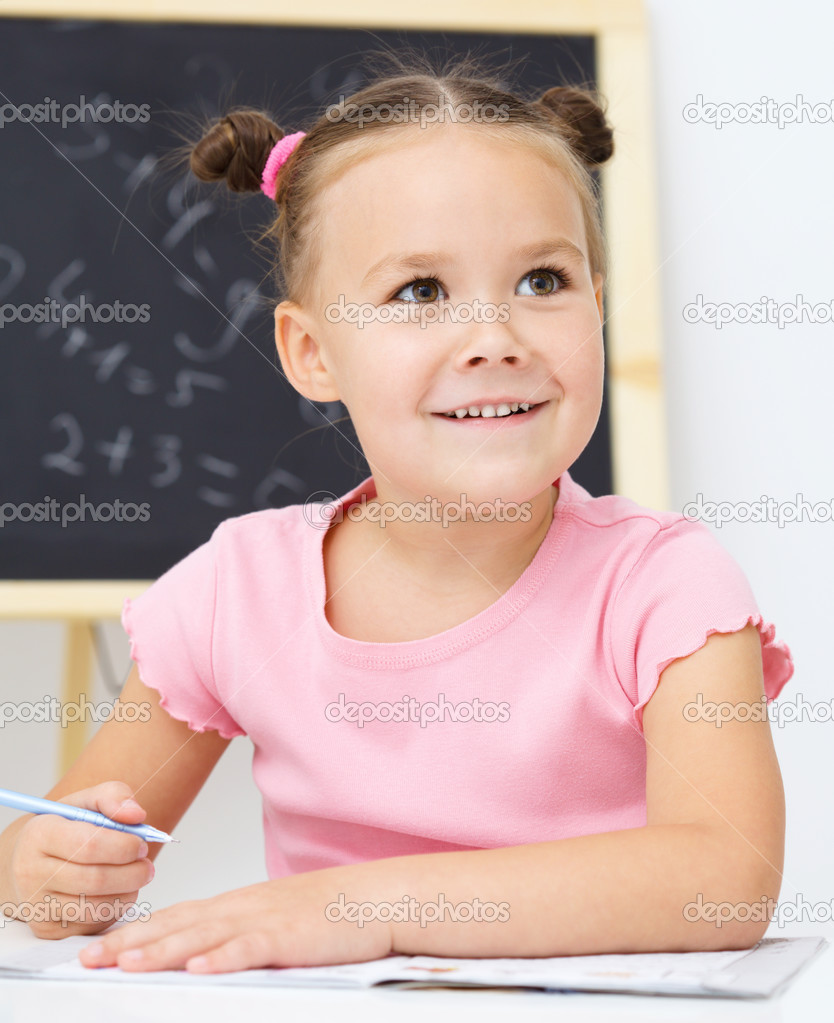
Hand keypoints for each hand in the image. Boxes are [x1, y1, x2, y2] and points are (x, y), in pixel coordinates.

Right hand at [7, 781, 154, 937]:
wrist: (32, 861)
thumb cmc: (66, 828)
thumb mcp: (86, 801)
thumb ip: (115, 796)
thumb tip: (137, 815)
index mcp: (39, 835)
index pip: (89, 845)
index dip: (124, 846)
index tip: (141, 844)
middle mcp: (31, 873)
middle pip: (96, 879)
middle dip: (133, 873)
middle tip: (147, 865)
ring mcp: (37, 905)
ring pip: (96, 907)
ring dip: (128, 892)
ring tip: (136, 877)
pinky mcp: (47, 929)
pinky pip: (92, 924)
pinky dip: (114, 909)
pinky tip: (116, 892)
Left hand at [78, 868, 392, 973]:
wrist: (371, 897)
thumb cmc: (327, 912)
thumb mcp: (274, 918)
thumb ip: (239, 932)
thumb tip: (203, 954)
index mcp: (237, 904)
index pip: (176, 917)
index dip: (135, 932)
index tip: (99, 947)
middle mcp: (242, 907)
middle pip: (178, 924)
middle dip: (131, 942)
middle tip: (90, 958)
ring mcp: (264, 919)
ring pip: (204, 934)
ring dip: (163, 949)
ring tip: (127, 964)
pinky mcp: (289, 936)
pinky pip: (250, 947)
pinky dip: (222, 957)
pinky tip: (198, 967)